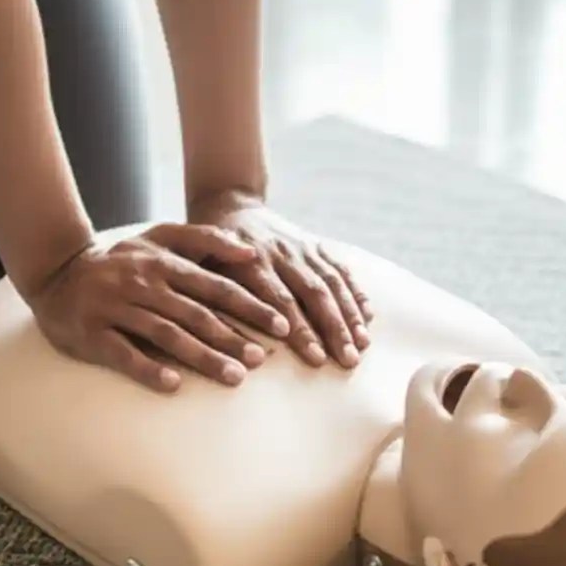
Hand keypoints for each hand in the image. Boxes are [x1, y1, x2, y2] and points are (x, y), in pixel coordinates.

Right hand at [25, 224, 289, 391]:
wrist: (58, 271)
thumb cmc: (124, 259)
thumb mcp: (162, 237)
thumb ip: (207, 239)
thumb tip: (252, 251)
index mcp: (166, 264)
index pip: (217, 287)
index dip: (251, 307)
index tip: (282, 327)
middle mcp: (144, 285)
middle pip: (197, 314)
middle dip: (233, 337)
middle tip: (262, 359)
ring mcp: (117, 308)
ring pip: (167, 335)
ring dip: (202, 357)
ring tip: (234, 377)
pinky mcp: (92, 332)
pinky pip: (123, 353)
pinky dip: (148, 369)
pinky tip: (174, 385)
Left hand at [189, 191, 371, 368]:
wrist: (229, 204)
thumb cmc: (207, 250)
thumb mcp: (198, 265)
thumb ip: (212, 292)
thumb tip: (222, 332)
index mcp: (251, 261)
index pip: (280, 300)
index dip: (299, 329)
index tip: (314, 358)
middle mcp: (282, 253)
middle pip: (314, 294)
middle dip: (334, 329)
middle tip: (348, 360)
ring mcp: (302, 247)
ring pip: (332, 283)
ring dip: (350, 315)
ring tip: (362, 344)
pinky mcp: (316, 244)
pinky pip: (341, 270)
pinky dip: (356, 293)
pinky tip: (368, 316)